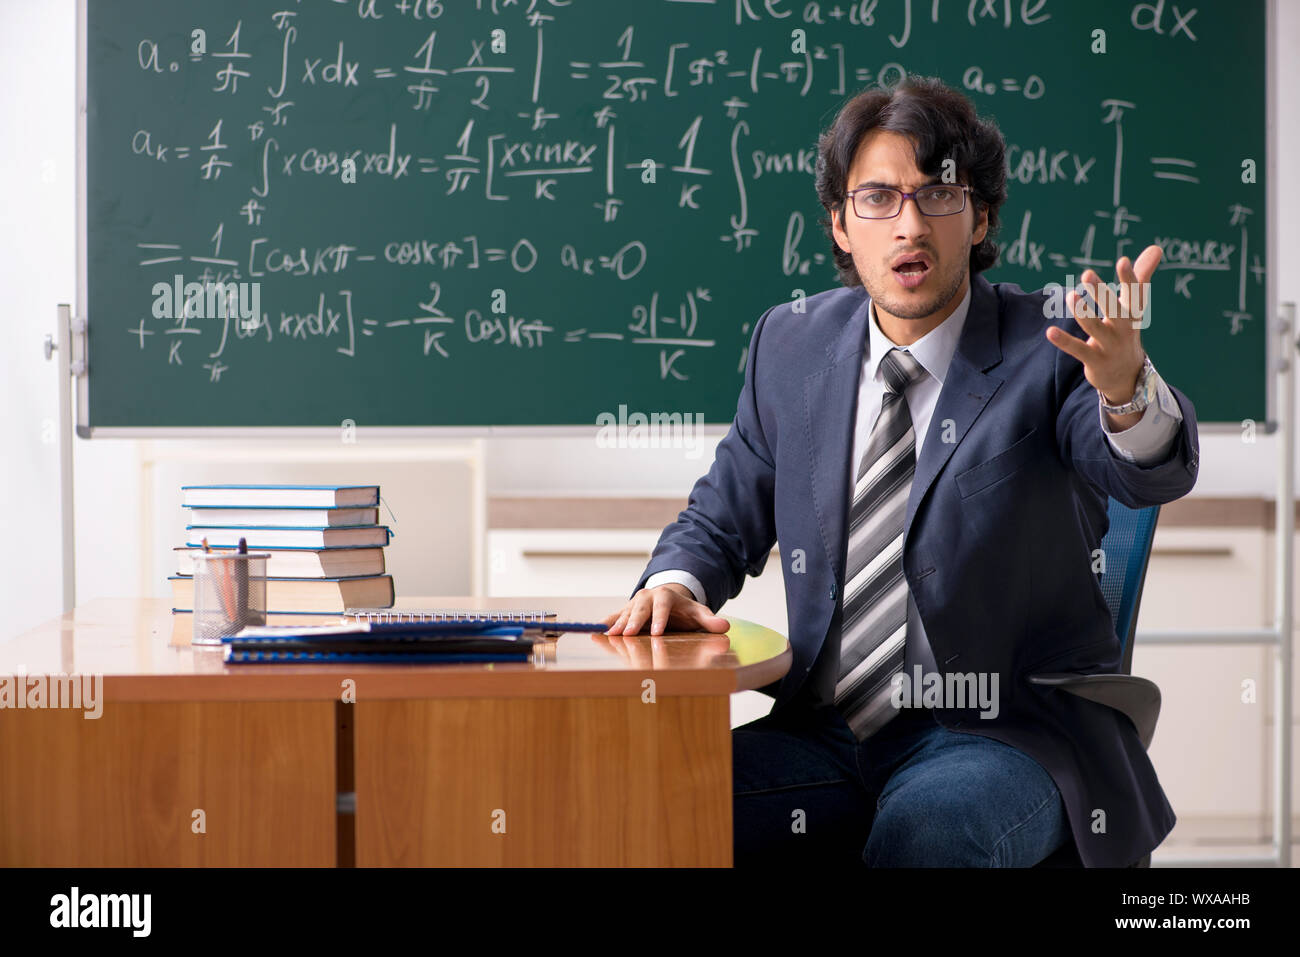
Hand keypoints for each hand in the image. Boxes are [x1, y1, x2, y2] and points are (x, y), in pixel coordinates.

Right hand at [601, 583, 729, 636]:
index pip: (663, 605)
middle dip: (634, 621)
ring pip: (625, 613)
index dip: (660, 618)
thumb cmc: (685, 610)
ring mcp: (634, 603)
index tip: (657, 632)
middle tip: (629, 635)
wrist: (670, 600)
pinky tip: (598, 632)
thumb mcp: (699, 613)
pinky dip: (607, 624)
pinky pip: (614, 617)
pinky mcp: (625, 611)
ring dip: (618, 625)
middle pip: (640, 608)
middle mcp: (648, 596)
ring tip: (611, 637)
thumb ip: (710, 620)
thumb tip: (725, 627)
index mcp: (666, 595)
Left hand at [1046, 244, 1160, 425]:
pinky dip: (1065, 341)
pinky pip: (1078, 350)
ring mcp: (1109, 346)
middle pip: (1113, 308)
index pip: (1133, 293)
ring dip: (1082, 313)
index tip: (1123, 261)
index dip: (1129, 278)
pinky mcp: (1094, 360)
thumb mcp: (1134, 305)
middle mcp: (1123, 329)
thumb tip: (1157, 247)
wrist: (1126, 374)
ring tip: (1069, 296)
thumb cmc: (1126, 330)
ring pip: (1094, 328)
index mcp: (1132, 313)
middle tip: (1086, 273)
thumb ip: (1141, 276)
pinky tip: (1050, 331)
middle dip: (1100, 292)